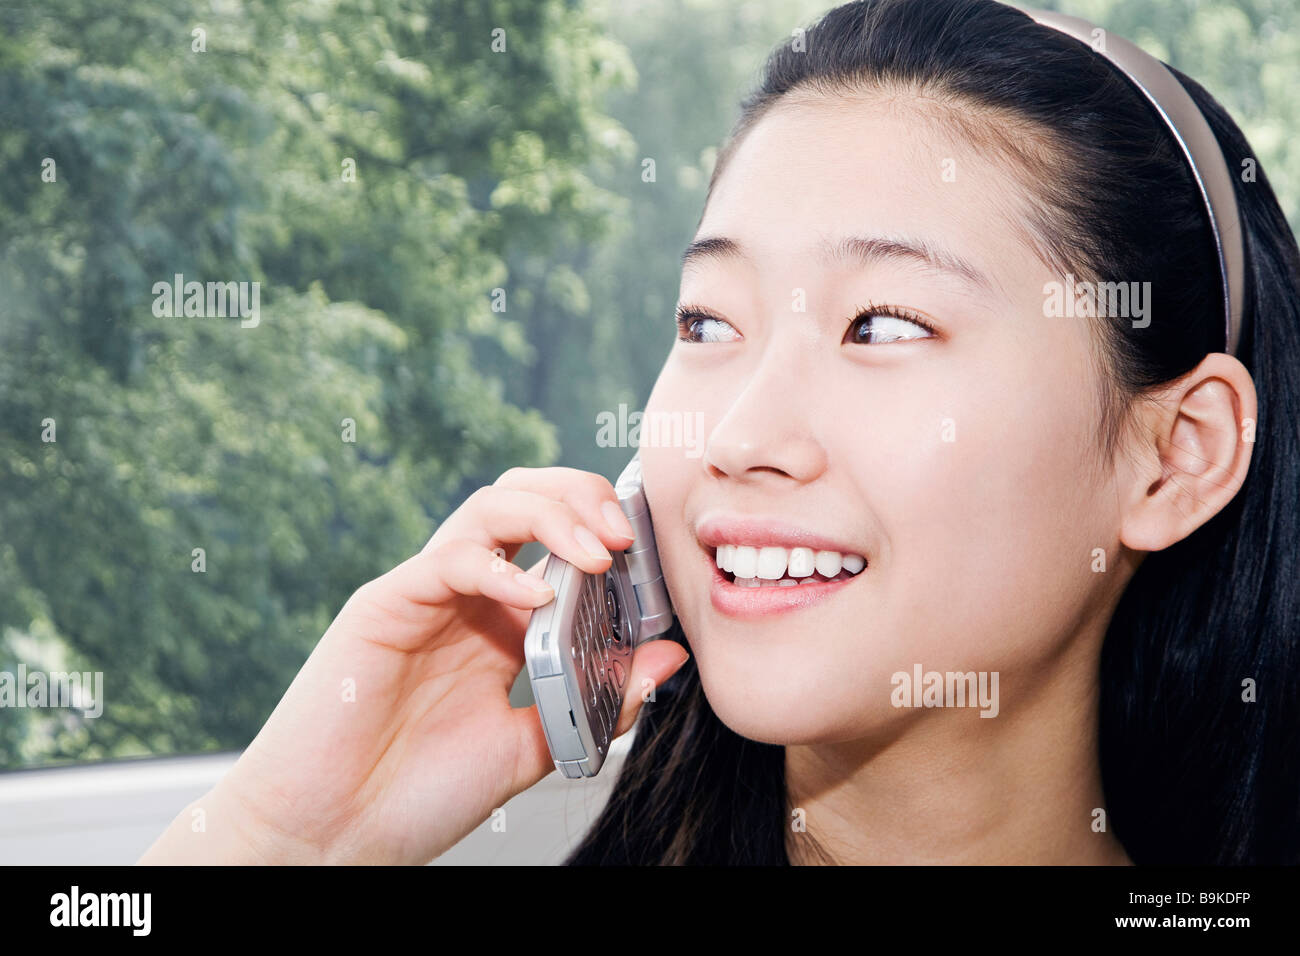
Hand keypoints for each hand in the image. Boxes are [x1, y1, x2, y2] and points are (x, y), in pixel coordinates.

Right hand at [139, 467, 689, 864]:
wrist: (334, 836)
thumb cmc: (420, 793)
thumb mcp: (535, 746)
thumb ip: (599, 702)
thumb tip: (668, 658)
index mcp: (503, 621)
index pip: (558, 538)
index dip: (606, 530)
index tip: (652, 558)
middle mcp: (467, 595)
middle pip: (526, 499)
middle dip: (582, 498)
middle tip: (625, 535)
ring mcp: (426, 594)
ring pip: (490, 508)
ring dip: (553, 514)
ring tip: (598, 552)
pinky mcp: (385, 605)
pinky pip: (449, 559)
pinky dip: (500, 566)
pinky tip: (537, 596)